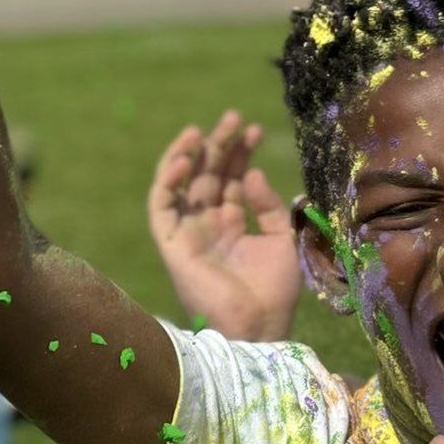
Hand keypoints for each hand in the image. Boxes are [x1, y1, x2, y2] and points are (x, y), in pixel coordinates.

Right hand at [147, 112, 300, 341]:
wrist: (259, 325)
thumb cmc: (274, 291)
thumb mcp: (282, 239)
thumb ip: (268, 205)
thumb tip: (251, 173)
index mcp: (233, 223)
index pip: (231, 178)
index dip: (240, 152)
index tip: (254, 130)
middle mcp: (208, 224)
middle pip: (208, 175)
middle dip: (218, 145)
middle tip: (232, 118)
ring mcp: (189, 233)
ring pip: (181, 185)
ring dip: (187, 156)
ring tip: (201, 131)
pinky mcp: (172, 244)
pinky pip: (161, 208)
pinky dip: (167, 182)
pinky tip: (183, 161)